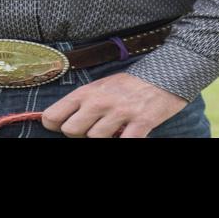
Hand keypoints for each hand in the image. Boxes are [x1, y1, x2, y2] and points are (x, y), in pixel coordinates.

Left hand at [41, 72, 187, 137]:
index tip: (68, 124)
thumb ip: (81, 103)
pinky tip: (129, 135)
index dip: (56, 125)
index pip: (52, 116)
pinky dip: (125, 141)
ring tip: (115, 130)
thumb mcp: (101, 87)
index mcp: (87, 92)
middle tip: (93, 129)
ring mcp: (121, 112)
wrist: (166, 75)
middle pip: (71, 131)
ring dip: (105, 138)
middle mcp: (100, 101)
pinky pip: (125, 142)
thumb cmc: (129, 86)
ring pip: (96, 138)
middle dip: (80, 134)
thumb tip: (58, 121)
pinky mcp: (141, 122)